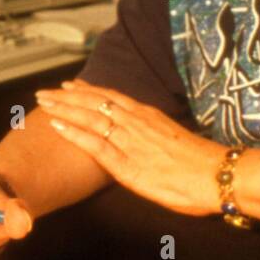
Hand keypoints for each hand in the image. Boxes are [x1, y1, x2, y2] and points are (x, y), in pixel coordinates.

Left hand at [35, 79, 228, 216]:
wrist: (215, 175)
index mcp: (147, 115)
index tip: (70, 85)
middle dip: (67, 96)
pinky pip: (94, 144)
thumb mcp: (172, 138)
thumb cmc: (200, 163)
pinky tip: (56, 126)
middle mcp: (136, 121)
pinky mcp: (126, 162)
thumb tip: (141, 135)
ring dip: (64, 108)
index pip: (111, 97)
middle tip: (45, 91)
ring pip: (90, 117)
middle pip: (95, 102)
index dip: (89, 91)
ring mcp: (129, 140)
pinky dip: (73, 133)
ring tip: (43, 102)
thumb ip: (152, 134)